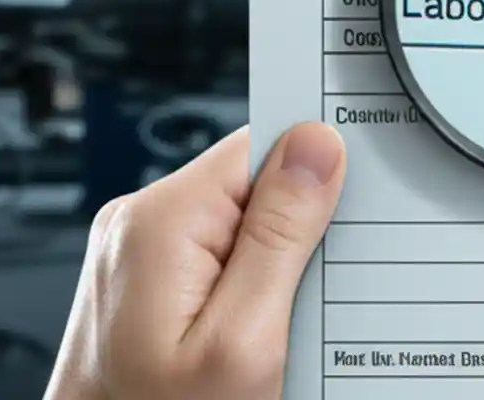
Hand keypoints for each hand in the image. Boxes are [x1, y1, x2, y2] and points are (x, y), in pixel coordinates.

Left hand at [44, 123, 346, 399]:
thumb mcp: (245, 337)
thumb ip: (283, 236)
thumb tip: (317, 146)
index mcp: (161, 220)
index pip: (264, 146)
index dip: (316, 179)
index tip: (344, 221)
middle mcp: (141, 224)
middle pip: (255, 186)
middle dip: (297, 236)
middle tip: (302, 303)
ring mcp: (139, 253)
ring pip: (243, 224)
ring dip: (276, 270)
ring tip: (271, 332)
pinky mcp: (148, 281)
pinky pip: (220, 256)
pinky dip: (250, 289)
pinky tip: (252, 336)